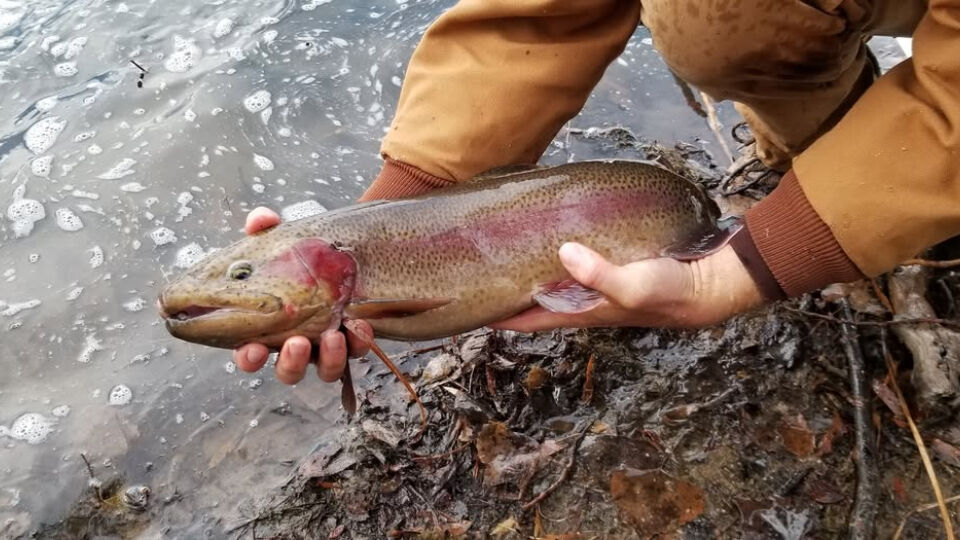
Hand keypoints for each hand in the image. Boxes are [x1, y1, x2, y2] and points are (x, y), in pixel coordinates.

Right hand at [232, 207, 371, 384]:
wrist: (343, 252)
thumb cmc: (301, 253)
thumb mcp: (281, 239)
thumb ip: (265, 228)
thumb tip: (260, 219)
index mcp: (269, 328)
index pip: (251, 354)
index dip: (250, 358)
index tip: (253, 350)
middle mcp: (297, 343)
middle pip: (289, 370)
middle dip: (291, 362)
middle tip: (297, 344)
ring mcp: (327, 346)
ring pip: (325, 369)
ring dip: (328, 358)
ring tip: (332, 336)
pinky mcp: (355, 340)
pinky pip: (357, 350)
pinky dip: (359, 341)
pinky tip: (360, 325)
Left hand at [491, 242, 765, 331]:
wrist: (713, 285)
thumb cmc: (670, 291)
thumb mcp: (633, 285)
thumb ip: (599, 274)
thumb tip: (563, 252)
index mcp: (583, 311)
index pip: (531, 318)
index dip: (501, 316)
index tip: (469, 310)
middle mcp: (586, 302)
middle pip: (538, 302)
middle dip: (509, 295)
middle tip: (479, 275)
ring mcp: (601, 287)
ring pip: (556, 284)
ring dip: (533, 275)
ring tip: (507, 255)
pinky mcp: (617, 268)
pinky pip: (578, 266)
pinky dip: (562, 258)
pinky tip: (556, 240)